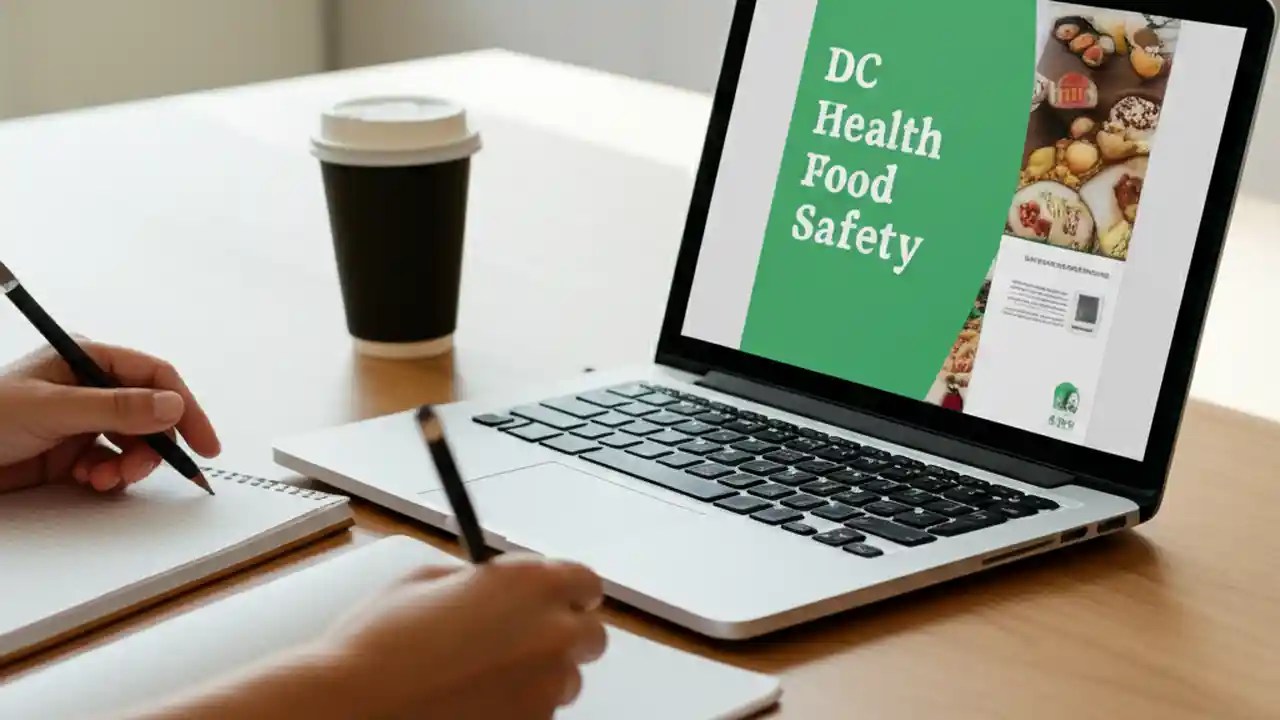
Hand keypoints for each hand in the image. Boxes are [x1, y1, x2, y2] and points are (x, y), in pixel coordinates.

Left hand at [0, 343, 219, 493]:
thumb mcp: (52, 409)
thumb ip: (115, 408)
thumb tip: (173, 406)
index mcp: (87, 360)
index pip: (155, 377)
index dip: (184, 407)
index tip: (204, 441)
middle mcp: (89, 389)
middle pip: (150, 415)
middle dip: (151, 446)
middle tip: (138, 470)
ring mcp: (81, 422)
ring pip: (134, 444)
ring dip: (127, 466)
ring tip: (103, 479)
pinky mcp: (70, 453)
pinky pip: (111, 465)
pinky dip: (108, 478)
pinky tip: (88, 482)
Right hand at [320, 554, 607, 719]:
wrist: (356, 707)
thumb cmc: (379, 646)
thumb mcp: (424, 579)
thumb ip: (477, 580)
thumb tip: (491, 587)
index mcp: (530, 584)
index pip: (586, 582)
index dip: (568, 591)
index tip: (556, 599)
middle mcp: (550, 633)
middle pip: (590, 634)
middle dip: (560, 634)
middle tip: (520, 639)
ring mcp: (545, 686)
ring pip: (566, 679)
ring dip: (539, 673)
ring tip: (483, 674)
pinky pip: (539, 712)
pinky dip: (518, 705)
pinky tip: (474, 697)